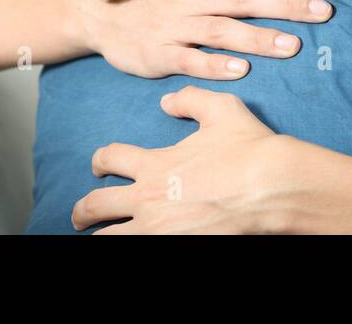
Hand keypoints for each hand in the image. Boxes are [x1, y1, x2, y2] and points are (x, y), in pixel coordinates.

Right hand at [62, 0, 342, 79]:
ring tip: (293, 46)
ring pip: (223, 31)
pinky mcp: (160, 53)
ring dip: (257, 38)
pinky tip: (241, 71)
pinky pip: (190, 60)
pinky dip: (214, 65)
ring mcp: (177, 25)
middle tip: (326, 10)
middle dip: (288, 3)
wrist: (90, 3)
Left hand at [72, 86, 295, 233]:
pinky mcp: (177, 246)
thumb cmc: (250, 148)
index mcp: (155, 165)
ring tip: (96, 238)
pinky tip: (128, 244)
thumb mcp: (221, 109)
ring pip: (111, 238)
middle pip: (96, 206)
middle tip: (79, 216)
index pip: (110, 159)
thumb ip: (190, 99)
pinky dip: (128, 246)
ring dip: (100, 237)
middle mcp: (149, 199)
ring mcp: (160, 230)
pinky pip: (139, 251)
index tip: (99, 166)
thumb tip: (168, 101)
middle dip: (82, 211)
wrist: (272, 185)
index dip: (100, 160)